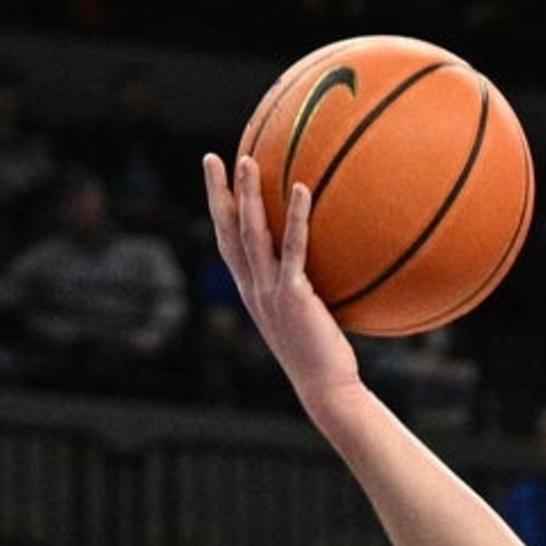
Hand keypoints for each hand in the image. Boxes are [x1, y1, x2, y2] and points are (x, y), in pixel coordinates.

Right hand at [202, 153, 363, 409]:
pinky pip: (294, 249)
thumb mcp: (309, 318)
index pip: (227, 243)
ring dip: (247, 196)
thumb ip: (307, 291)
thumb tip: (332, 267)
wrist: (325, 388)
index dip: (218, 210)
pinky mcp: (293, 296)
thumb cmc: (323, 356)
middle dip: (217, 193)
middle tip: (213, 157)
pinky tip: (303, 190)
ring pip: (251, 235)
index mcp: (252, 292)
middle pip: (227, 232)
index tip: (215, 180)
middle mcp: (252, 289)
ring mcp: (269, 292)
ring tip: (247, 160)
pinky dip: (296, 218)